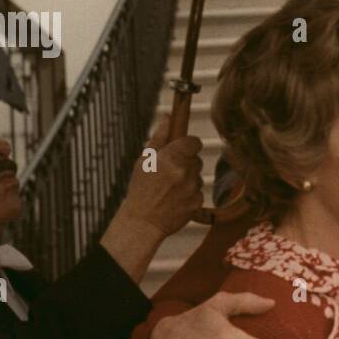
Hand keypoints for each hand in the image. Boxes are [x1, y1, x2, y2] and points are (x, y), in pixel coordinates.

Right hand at [121, 113, 203, 237]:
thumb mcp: (144, 160)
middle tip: (168, 173)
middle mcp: (184, 171)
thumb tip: (168, 117)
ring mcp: (192, 188)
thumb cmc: (141, 189)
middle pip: (196, 159)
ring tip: (169, 189)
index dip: (188, 144)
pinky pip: (198, 192)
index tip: (181, 149)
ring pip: (197, 176)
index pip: (194, 142)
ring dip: (187, 180)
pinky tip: (174, 200)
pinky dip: (189, 195)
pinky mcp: (197, 202)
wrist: (143, 222)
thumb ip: (159, 137)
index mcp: (171, 157)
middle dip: (185, 163)